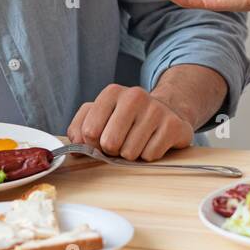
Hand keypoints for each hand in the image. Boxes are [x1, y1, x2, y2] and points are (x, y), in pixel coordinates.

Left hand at [66, 84, 192, 160]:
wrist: (167, 111)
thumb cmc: (127, 118)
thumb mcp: (101, 116)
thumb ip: (80, 129)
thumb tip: (75, 148)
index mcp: (112, 92)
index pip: (89, 132)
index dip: (92, 145)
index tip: (99, 141)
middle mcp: (134, 96)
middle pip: (109, 143)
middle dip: (112, 151)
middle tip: (121, 143)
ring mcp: (156, 109)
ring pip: (130, 153)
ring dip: (131, 154)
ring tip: (138, 141)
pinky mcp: (173, 125)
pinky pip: (150, 155)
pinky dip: (149, 156)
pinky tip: (153, 142)